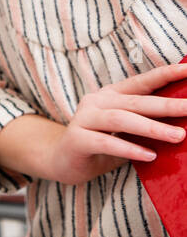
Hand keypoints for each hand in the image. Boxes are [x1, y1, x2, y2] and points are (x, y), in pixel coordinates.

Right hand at [47, 63, 186, 184]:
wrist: (62, 162)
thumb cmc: (102, 146)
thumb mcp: (127, 132)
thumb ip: (147, 124)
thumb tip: (182, 126)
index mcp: (111, 94)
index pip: (142, 81)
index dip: (166, 74)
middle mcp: (96, 102)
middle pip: (136, 102)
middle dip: (167, 105)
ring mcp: (83, 119)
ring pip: (121, 119)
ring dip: (151, 128)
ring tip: (178, 136)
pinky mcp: (76, 139)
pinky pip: (105, 143)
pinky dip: (129, 149)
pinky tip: (149, 155)